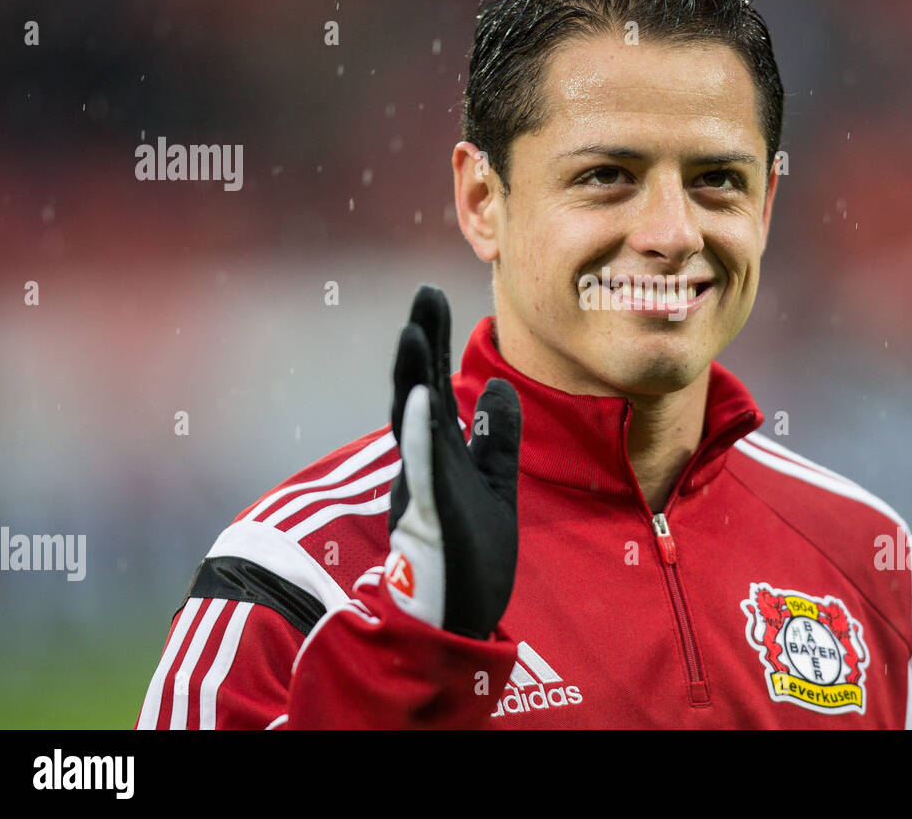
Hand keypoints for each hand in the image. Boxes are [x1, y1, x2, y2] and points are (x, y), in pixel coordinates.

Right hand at [384, 285, 521, 639]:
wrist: (460, 616)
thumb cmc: (471, 554)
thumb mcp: (495, 485)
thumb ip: (497, 440)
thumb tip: (500, 387)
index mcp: (441, 451)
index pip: (435, 385)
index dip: (434, 341)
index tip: (432, 294)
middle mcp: (425, 461)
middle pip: (419, 390)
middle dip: (421, 342)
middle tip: (425, 294)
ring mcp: (423, 485)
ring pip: (412, 423)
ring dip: (412, 378)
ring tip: (414, 334)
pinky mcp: (430, 514)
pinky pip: (423, 468)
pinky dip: (420, 434)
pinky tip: (420, 400)